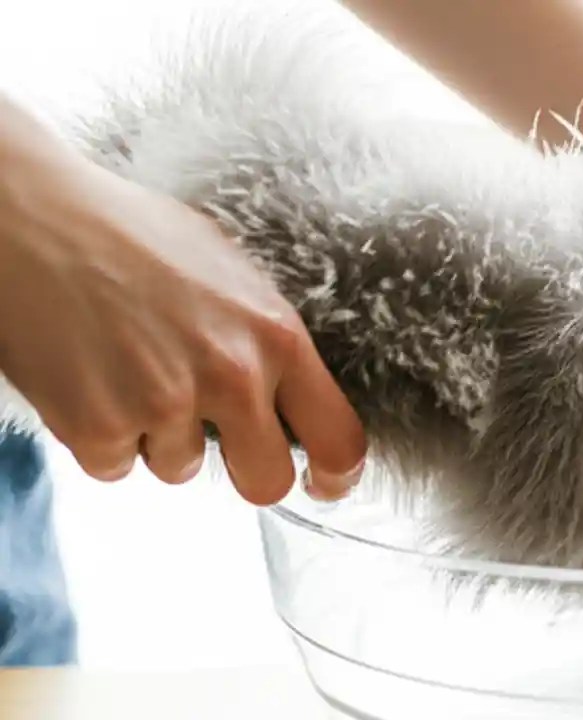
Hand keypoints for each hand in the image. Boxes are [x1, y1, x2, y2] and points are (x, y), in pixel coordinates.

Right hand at [0, 132, 365, 504]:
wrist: (34, 220)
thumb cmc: (132, 235)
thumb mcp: (232, 275)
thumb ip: (266, 342)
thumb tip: (290, 397)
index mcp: (277, 337)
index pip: (340, 438)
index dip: (336, 475)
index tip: (324, 484)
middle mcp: (232, 377)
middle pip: (266, 484)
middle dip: (246, 473)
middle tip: (219, 442)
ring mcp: (164, 406)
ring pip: (180, 469)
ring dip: (158, 437)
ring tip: (129, 368)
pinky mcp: (98, 429)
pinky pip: (116, 466)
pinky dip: (102, 437)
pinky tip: (90, 379)